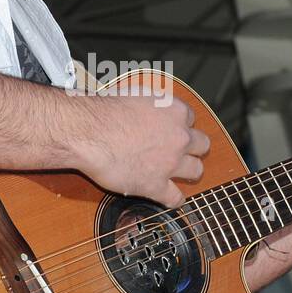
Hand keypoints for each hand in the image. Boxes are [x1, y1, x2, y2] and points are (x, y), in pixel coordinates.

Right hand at [75, 81, 210, 207]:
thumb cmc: (104, 111)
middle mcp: (179, 136)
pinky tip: (171, 198)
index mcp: (174, 110)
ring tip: (181, 173)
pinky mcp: (156, 185)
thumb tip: (147, 103)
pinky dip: (174, 199)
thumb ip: (149, 101)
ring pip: (196, 170)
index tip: (173, 128)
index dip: (180, 124)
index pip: (190, 118)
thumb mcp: (134, 92)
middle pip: (202, 144)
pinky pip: (175, 197)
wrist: (90, 133)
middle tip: (182, 150)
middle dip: (193, 147)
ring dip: (189, 171)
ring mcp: (170, 162)